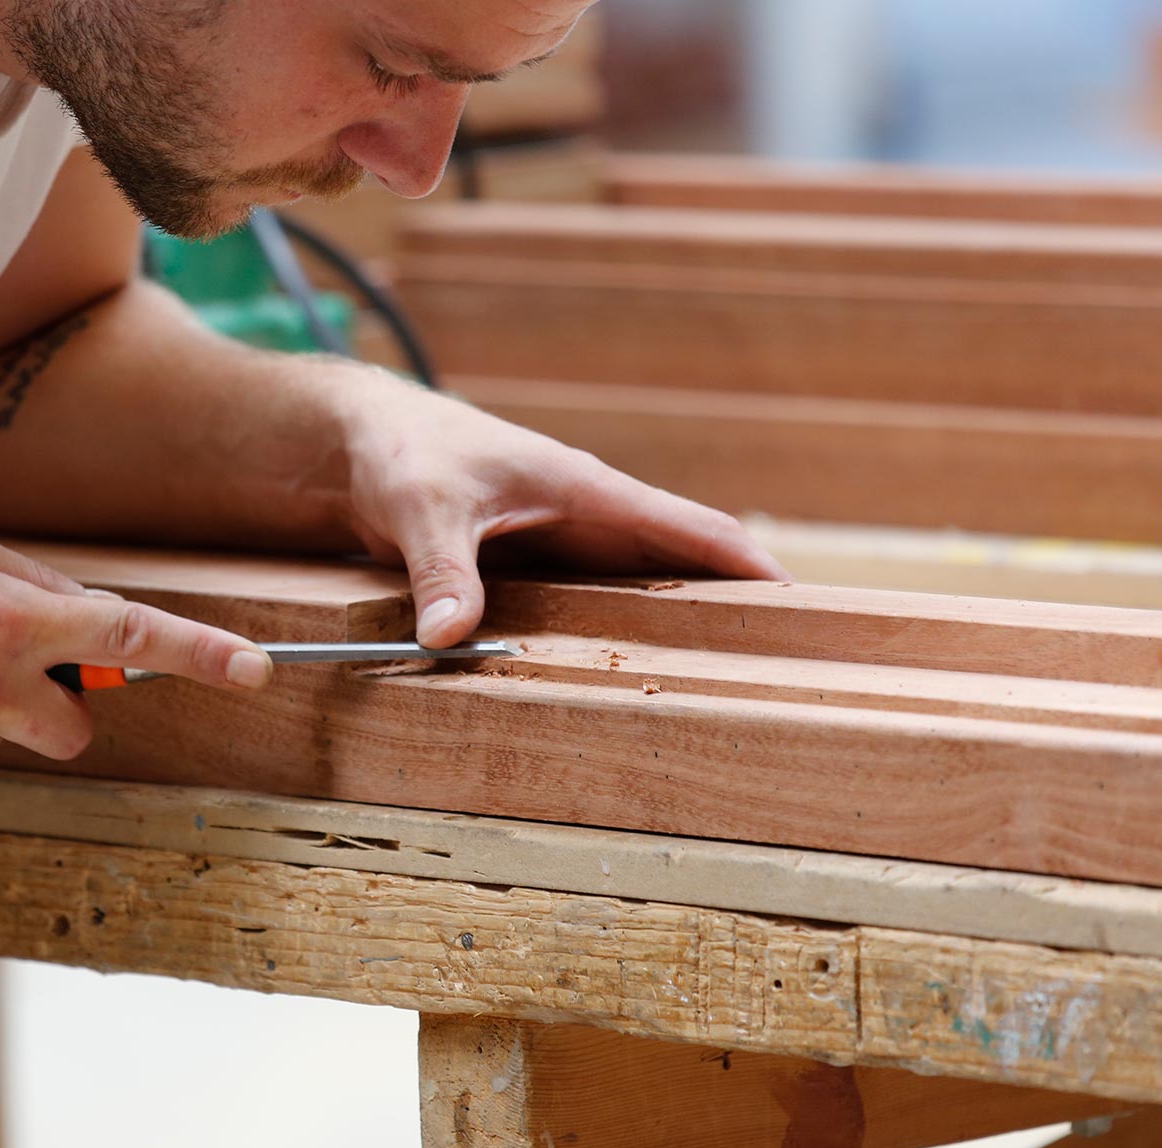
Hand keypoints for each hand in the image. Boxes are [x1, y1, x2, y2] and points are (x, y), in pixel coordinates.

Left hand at [335, 370, 789, 645]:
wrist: (358, 441)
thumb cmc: (403, 451)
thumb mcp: (424, 509)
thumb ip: (443, 572)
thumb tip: (451, 638)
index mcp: (587, 491)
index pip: (693, 529)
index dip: (751, 568)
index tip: (803, 609)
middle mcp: (586, 522)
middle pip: (680, 572)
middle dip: (730, 614)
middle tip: (780, 671)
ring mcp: (562, 550)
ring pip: (637, 597)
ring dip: (674, 635)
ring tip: (722, 692)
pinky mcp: (530, 574)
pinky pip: (587, 613)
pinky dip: (613, 643)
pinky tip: (626, 687)